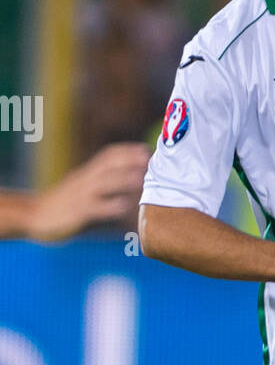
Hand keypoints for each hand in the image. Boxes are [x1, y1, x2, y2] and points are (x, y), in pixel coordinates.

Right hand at [29, 143, 150, 241]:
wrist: (32, 215)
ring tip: (141, 179)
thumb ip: (102, 184)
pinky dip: (110, 205)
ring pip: (103, 183)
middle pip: (109, 164)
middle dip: (130, 160)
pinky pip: (94, 207)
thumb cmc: (63, 204)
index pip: (109, 155)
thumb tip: (130, 185)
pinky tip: (123, 206)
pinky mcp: (77, 212)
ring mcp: (80, 195)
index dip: (128, 151)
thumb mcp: (82, 188)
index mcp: (87, 173)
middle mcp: (85, 180)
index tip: (147, 149)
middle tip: (152, 160)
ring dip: (123, 179)